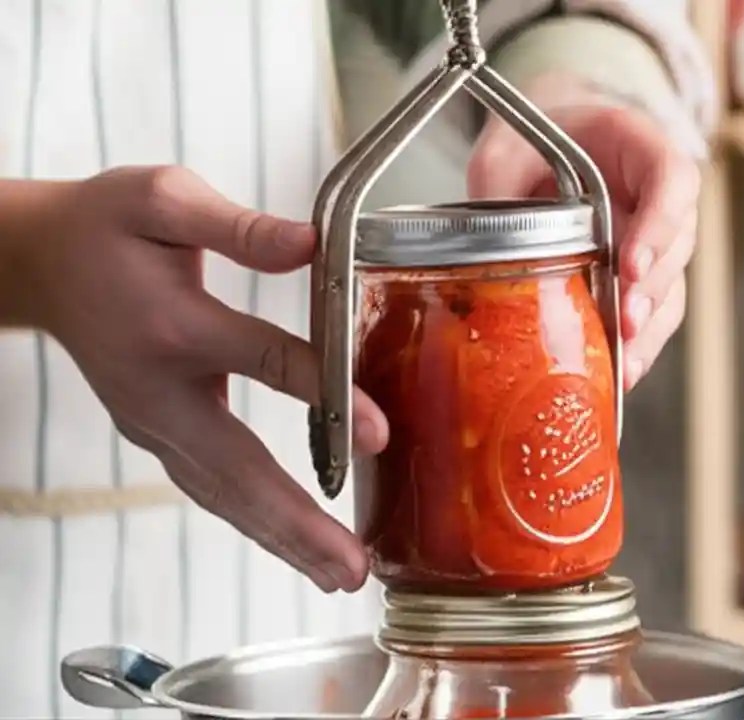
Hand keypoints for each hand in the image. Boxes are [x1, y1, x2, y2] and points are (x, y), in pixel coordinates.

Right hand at [12, 166, 387, 592]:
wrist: (39, 262)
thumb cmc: (107, 225)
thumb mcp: (163, 198)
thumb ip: (238, 226)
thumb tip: (311, 243)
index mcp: (173, 325)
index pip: (263, 362)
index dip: (326, 393)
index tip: (379, 431)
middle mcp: (160, 390)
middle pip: (237, 468)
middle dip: (297, 523)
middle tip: (352, 568)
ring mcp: (153, 422)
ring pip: (222, 494)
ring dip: (281, 540)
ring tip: (337, 575)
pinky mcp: (157, 435)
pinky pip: (210, 488)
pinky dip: (254, 522)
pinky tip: (295, 548)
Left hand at [468, 74, 700, 390]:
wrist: (544, 145)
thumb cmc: (533, 140)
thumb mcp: (503, 151)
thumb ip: (498, 187)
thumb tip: (484, 254)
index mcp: (637, 146)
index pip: (672, 179)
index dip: (661, 224)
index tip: (630, 263)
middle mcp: (658, 196)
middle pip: (678, 243)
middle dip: (650, 290)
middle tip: (625, 322)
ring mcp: (656, 240)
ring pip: (671, 287)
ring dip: (650, 328)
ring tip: (623, 362)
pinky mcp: (641, 277)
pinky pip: (653, 314)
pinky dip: (638, 346)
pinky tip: (618, 372)